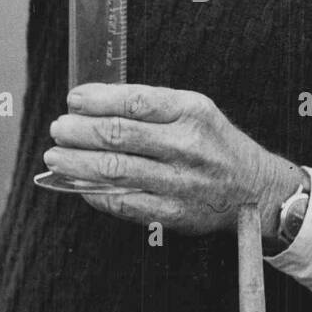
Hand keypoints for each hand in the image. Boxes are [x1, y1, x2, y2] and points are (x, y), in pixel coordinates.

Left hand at [45, 84, 302, 236]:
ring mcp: (180, 181)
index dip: (97, 100)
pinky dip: (96, 194)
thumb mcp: (195, 111)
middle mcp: (187, 145)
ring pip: (116, 170)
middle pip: (120, 135)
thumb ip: (151, 107)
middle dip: (80, 131)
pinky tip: (79, 185)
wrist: (256, 190)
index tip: (74, 100)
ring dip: (78, 163)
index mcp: (192, 112)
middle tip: (59, 129)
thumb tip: (93, 106)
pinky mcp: (174, 212)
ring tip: (56, 157)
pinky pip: (125, 203)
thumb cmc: (215, 145)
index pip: (135, 102)